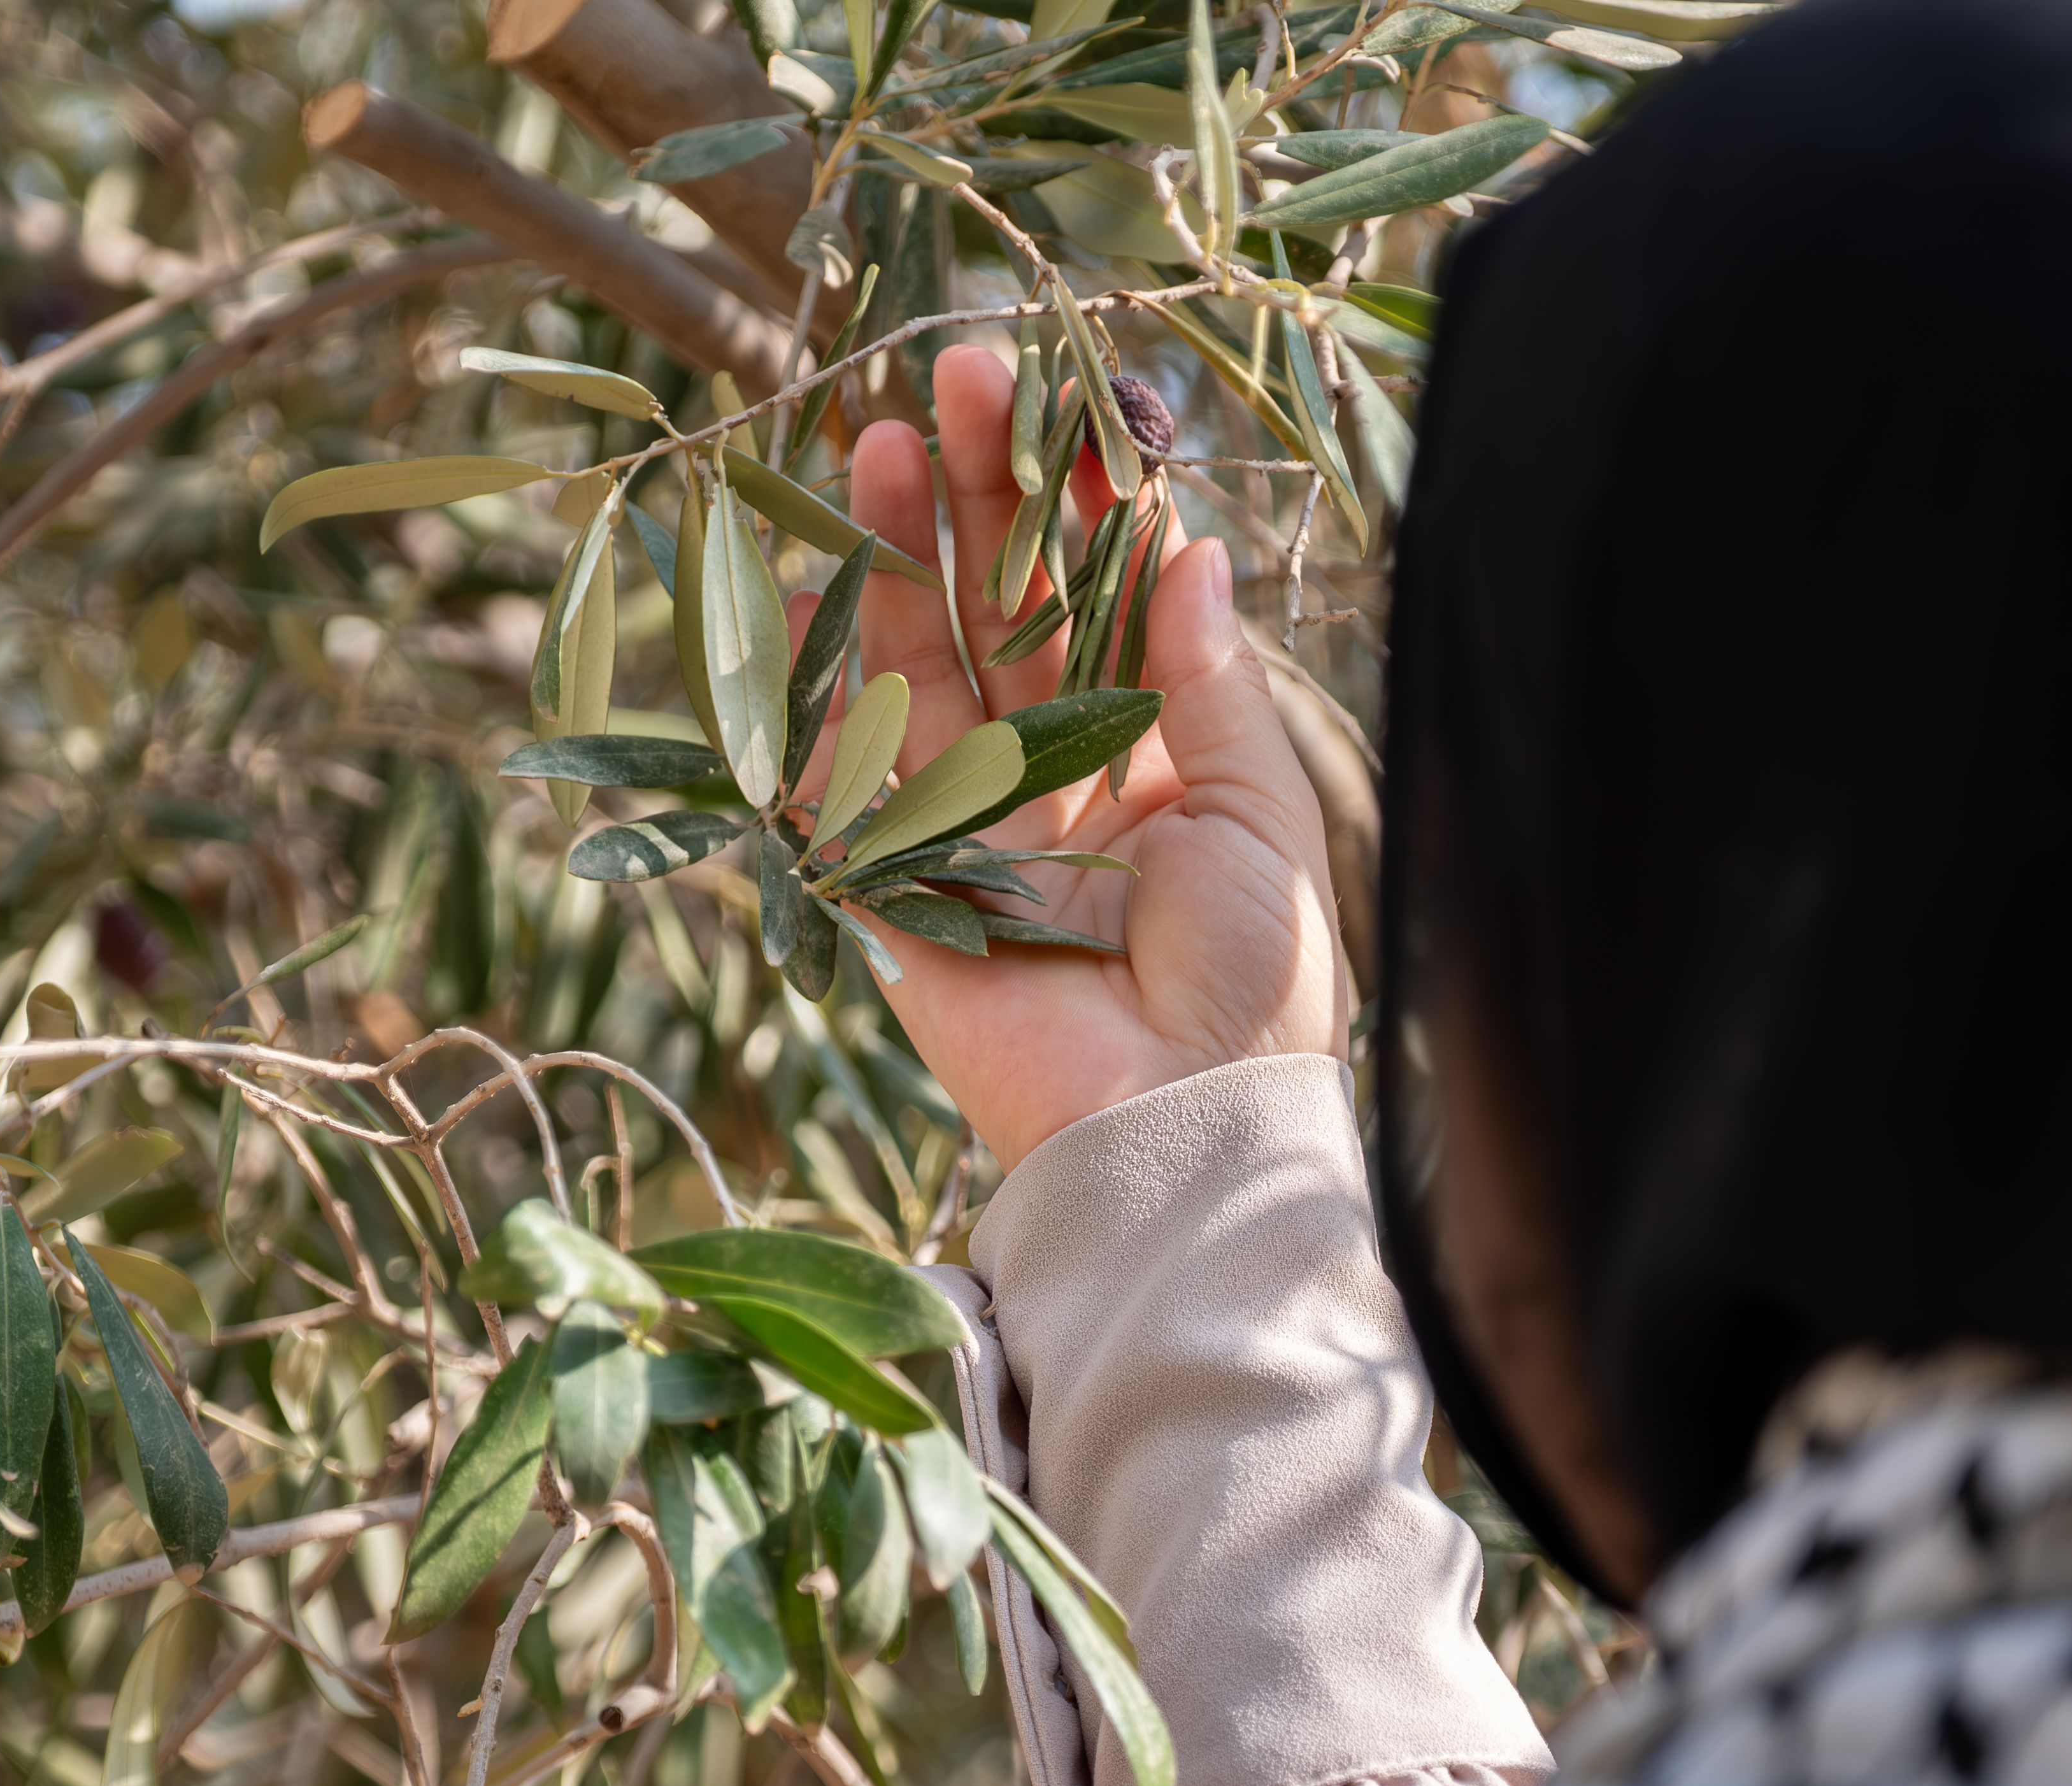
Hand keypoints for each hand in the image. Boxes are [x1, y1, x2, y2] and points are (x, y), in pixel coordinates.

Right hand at [810, 343, 1346, 1169]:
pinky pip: (845, 777)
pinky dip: (823, 694)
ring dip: (892, 555)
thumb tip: (1186, 542)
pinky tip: (813, 596)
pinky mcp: (897, 882)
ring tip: (875, 447)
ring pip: (914, 661)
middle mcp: (1048, 768)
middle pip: (994, 603)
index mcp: (1141, 747)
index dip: (1073, 503)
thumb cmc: (1255, 980)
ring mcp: (964, 819)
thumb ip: (1209, 679)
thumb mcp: (1258, 808)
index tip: (1061, 402)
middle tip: (949, 377)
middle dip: (970, 493)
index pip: (1095, 595)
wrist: (1185, 1123)